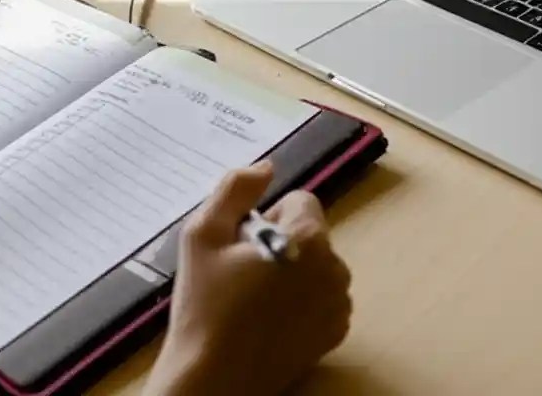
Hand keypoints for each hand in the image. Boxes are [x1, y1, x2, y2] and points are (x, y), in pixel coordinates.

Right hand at [146, 163, 352, 395]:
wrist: (214, 378)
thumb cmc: (205, 306)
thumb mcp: (202, 235)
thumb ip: (235, 189)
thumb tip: (267, 167)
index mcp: (309, 238)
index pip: (299, 201)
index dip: (266, 218)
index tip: (241, 245)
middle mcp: (335, 268)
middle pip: (309, 234)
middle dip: (280, 244)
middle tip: (241, 274)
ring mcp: (339, 304)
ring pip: (316, 266)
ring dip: (292, 273)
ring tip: (253, 300)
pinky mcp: (336, 333)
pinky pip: (322, 298)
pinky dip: (302, 303)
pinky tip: (269, 321)